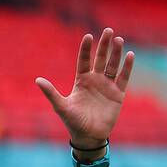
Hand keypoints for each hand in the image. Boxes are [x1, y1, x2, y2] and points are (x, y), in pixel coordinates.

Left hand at [35, 27, 133, 147]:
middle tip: (108, 31)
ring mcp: (107, 86)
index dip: (86, 49)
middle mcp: (95, 80)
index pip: (84, 61)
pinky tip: (129, 55)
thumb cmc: (73, 121)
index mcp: (81, 81)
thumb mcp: (61, 106)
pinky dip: (127, 67)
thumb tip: (37, 80)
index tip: (88, 36)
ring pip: (112, 65)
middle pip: (100, 59)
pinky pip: (123, 77)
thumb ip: (51, 92)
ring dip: (116, 53)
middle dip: (104, 45)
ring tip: (118, 40)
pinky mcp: (118, 93)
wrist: (88, 136)